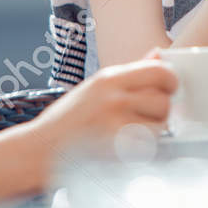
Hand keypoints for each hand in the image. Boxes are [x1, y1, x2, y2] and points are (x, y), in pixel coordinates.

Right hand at [31, 49, 176, 150]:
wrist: (38, 151)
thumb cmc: (67, 122)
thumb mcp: (94, 88)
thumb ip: (130, 75)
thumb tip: (160, 55)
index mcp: (108, 79)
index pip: (160, 71)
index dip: (170, 82)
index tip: (167, 90)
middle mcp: (113, 98)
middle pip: (164, 101)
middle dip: (160, 112)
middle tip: (145, 119)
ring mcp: (115, 124)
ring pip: (160, 127)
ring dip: (153, 134)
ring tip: (130, 136)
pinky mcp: (116, 151)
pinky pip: (149, 148)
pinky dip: (144, 151)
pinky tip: (125, 150)